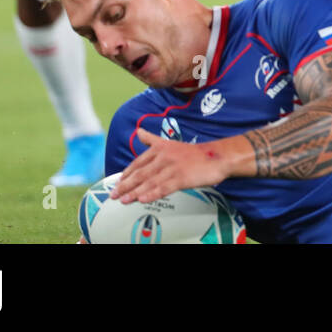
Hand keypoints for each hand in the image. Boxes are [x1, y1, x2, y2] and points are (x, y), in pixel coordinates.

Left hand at [111, 129, 232, 204]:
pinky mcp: (182, 178)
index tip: (117, 183)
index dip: (127, 174)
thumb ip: (152, 139)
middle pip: (141, 173)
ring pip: (149, 182)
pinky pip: (164, 188)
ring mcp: (173, 168)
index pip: (138, 162)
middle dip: (126, 185)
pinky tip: (143, 200)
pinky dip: (152, 194)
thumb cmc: (193, 153)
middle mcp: (164, 157)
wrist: (216, 157)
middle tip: (114, 195)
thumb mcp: (171, 143)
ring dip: (135, 192)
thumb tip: (138, 131)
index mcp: (160, 148)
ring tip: (124, 200)